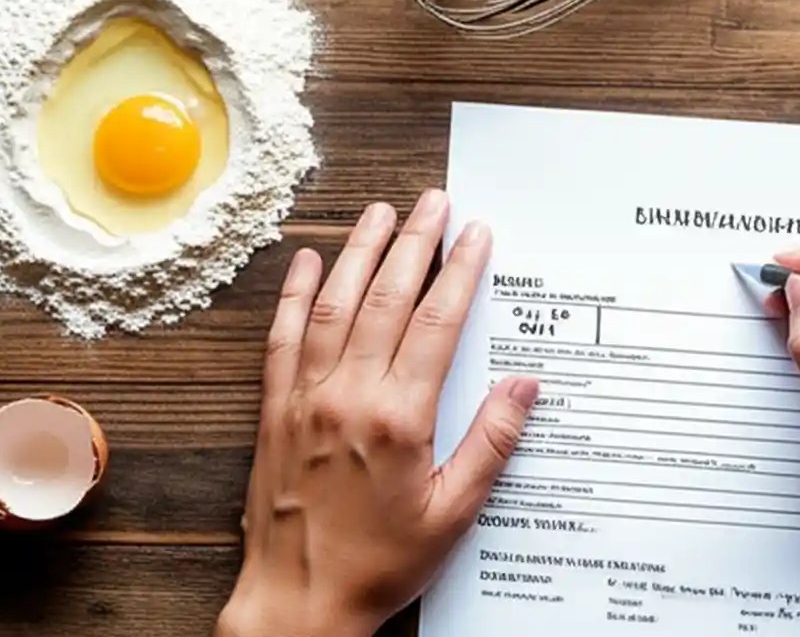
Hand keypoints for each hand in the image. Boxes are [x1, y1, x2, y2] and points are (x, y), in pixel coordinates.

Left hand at [217, 190, 538, 636]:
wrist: (297, 603)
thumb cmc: (378, 564)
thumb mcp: (453, 514)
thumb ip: (491, 444)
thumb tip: (525, 386)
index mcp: (399, 419)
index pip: (436, 323)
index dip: (460, 271)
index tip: (476, 235)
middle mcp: (349, 396)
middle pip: (386, 298)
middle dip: (415, 243)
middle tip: (434, 203)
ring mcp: (306, 398)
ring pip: (335, 305)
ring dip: (359, 252)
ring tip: (380, 212)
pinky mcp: (274, 410)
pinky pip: (283, 338)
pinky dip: (295, 294)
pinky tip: (307, 262)